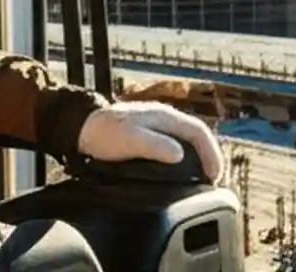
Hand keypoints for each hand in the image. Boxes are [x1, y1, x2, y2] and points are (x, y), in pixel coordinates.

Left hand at [77, 100, 223, 181]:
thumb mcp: (131, 140)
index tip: (214, 175)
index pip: (198, 131)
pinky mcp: (148, 133)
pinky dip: (184, 157)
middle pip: (196, 135)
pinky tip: (181, 170)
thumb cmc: (104, 133)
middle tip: (213, 179)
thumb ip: (156, 146)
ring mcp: (156, 124)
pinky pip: (174, 144)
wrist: (81, 127)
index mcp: (164, 116)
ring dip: (197, 156)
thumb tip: (180, 155)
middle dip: (209, 156)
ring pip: (186, 140)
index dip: (211, 153)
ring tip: (201, 177)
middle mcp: (164, 118)